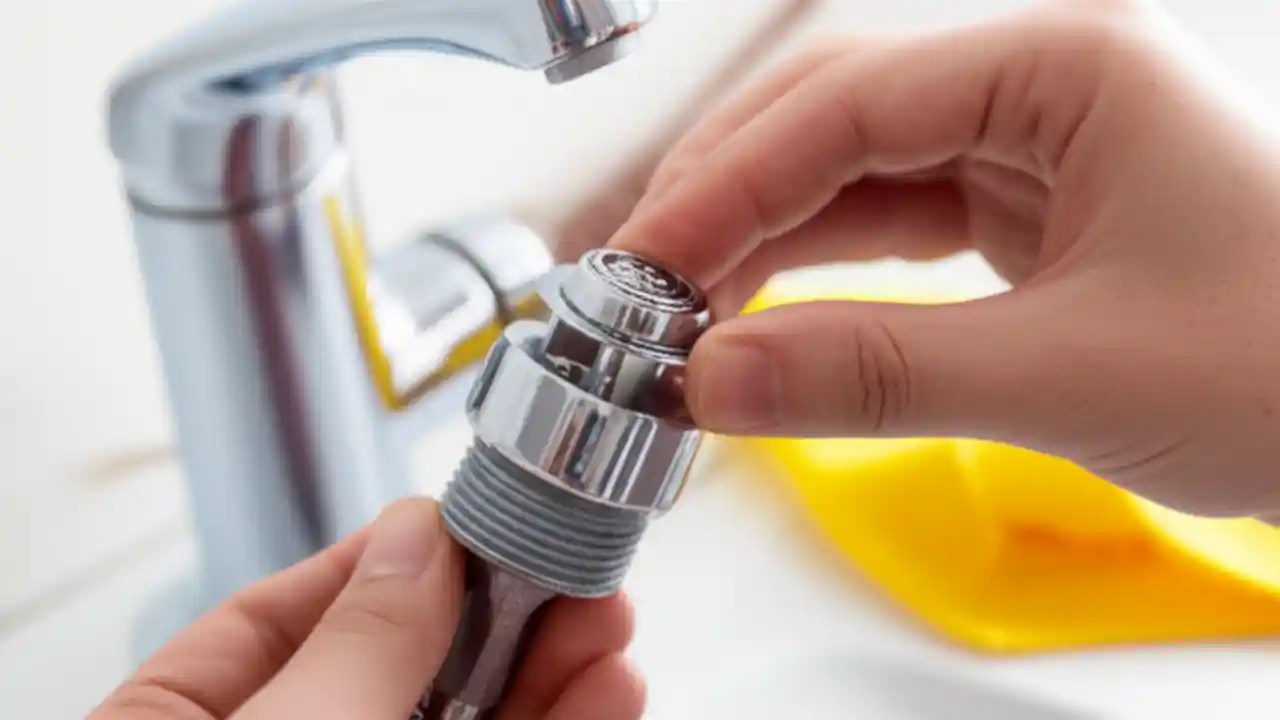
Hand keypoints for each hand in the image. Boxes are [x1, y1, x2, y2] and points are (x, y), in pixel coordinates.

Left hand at [90, 499, 643, 718]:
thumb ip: (358, 643)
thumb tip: (420, 534)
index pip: (296, 611)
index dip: (401, 559)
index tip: (483, 519)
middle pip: (407, 667)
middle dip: (507, 613)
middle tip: (579, 568)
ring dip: (555, 671)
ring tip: (611, 621)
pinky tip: (607, 692)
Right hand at [611, 0, 1279, 519]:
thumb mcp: (1076, 374)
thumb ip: (880, 374)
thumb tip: (720, 379)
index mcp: (1068, 67)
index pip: (845, 105)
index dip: (725, 184)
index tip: (646, 264)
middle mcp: (1042, 91)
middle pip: (830, 119)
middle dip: (723, 198)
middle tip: (637, 282)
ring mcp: (1030, 154)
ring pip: (850, 176)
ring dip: (758, 240)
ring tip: (680, 308)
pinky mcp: (1023, 222)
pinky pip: (888, 231)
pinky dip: (814, 277)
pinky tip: (760, 313)